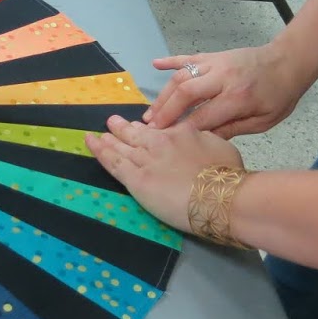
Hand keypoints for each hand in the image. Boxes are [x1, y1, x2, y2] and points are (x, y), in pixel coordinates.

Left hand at [86, 116, 243, 232]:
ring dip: (108, 140)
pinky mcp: (135, 179)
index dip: (147, 129)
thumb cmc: (226, 175)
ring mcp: (145, 160)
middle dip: (122, 128)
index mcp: (181, 132)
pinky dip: (99, 151)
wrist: (218, 196)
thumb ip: (202, 138)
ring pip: (121, 147)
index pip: (159, 129)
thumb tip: (196, 136)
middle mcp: (159, 142)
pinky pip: (113, 163)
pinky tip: (90, 143)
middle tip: (112, 122)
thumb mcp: (219, 145)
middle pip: (136, 134)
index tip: (141, 128)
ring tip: (96, 135)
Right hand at [143, 43, 308, 137]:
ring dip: (163, 94)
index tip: (167, 142)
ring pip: (182, 76)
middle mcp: (223, 77)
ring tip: (151, 113)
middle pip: (185, 93)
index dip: (183, 130)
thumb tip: (203, 140)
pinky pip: (188, 57)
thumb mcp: (263, 121)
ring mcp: (216, 63)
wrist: (289, 62)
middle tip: (150, 129)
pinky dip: (170, 61)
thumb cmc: (280, 95)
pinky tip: (154, 65)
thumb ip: (232, 129)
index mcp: (238, 97)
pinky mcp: (214, 55)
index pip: (203, 116)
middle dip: (166, 112)